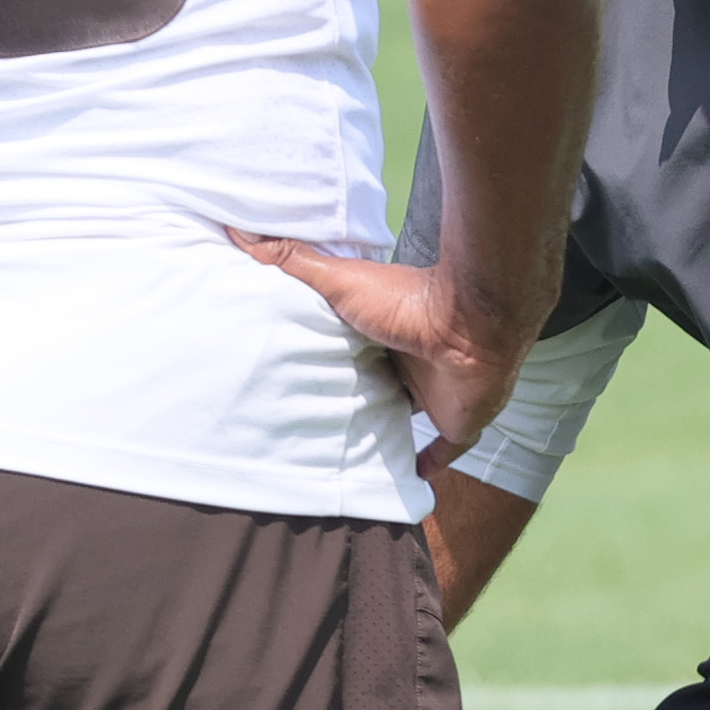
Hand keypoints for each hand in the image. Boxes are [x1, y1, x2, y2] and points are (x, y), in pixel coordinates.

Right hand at [230, 233, 524, 444]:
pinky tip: (410, 481)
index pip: (355, 349)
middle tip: (318, 421)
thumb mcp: (340, 279)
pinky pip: (444, 450)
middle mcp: (411, 361)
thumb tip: (240, 229)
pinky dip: (428, 464)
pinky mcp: (457, 423)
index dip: (334, 360)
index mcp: (384, 330)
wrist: (469, 327)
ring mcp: (437, 393)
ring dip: (387, 430)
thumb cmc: (407, 301)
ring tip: (350, 455)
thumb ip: (295, 259)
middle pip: (379, 384)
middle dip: (357, 398)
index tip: (302, 372)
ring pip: (408, 416)